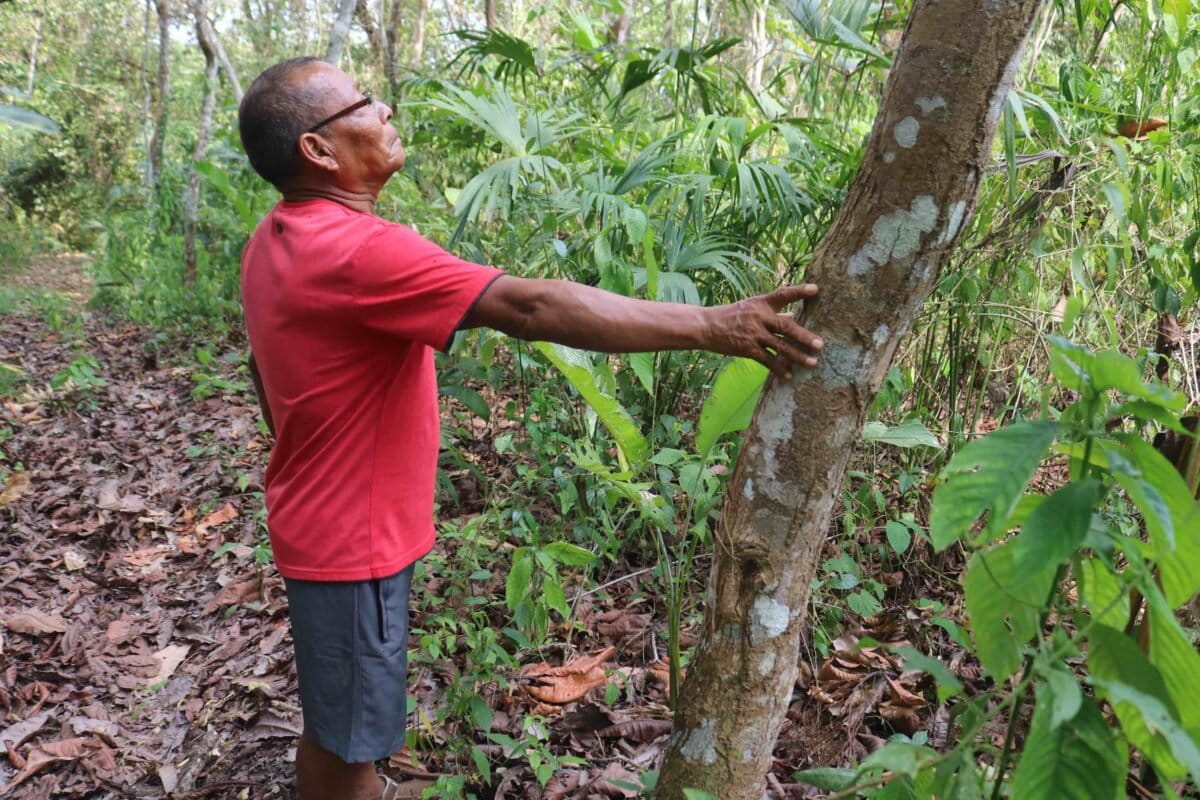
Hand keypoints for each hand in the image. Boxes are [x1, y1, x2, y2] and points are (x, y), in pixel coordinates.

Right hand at [704, 284, 822, 377]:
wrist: (707, 326)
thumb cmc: (732, 315)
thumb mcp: (752, 307)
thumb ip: (773, 312)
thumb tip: (794, 316)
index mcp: (762, 303)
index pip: (783, 294)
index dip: (799, 291)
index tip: (816, 289)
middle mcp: (759, 317)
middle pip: (785, 326)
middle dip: (803, 336)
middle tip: (819, 344)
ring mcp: (753, 334)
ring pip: (779, 346)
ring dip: (797, 355)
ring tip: (812, 362)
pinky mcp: (747, 349)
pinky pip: (767, 360)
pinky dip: (778, 368)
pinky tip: (788, 375)